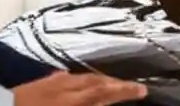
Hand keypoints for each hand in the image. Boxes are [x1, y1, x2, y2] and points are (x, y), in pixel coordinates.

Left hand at [12, 72, 146, 104]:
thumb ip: (87, 100)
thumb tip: (103, 97)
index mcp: (73, 101)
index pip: (104, 92)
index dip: (125, 90)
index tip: (143, 89)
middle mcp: (65, 88)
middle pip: (95, 82)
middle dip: (116, 83)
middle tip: (132, 86)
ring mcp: (49, 83)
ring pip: (80, 78)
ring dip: (98, 80)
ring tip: (109, 84)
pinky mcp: (36, 84)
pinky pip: (64, 78)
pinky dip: (76, 80)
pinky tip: (74, 81)